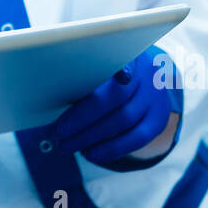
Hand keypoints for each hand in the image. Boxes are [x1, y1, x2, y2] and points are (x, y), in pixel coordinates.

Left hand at [51, 46, 180, 168]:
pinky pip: (137, 138)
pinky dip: (112, 149)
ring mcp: (155, 96)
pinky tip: (92, 154)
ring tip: (69, 145)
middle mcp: (146, 73)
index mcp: (127, 53)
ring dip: (93, 137)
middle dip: (84, 118)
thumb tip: (48, 103)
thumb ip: (80, 79)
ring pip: (124, 120)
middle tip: (60, 132)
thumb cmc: (105, 75)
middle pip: (116, 96)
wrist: (141, 82)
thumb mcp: (98, 68)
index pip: (127, 59)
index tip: (121, 75)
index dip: (125, 68)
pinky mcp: (158, 119)